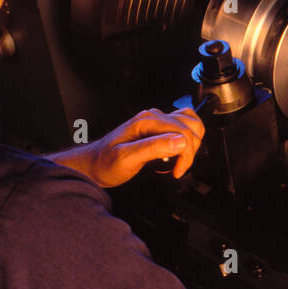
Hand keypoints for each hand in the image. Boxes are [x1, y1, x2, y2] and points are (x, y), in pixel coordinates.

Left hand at [50, 107, 203, 186]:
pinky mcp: (159, 128)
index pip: (182, 132)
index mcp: (146, 121)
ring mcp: (157, 121)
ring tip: (180, 160)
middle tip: (177, 168)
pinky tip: (180, 151)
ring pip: (191, 124)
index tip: (177, 171)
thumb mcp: (127, 158)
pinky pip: (184, 125)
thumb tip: (180, 142)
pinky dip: (189, 138)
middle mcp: (153, 117)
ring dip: (193, 143)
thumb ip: (153, 148)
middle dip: (189, 151)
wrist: (94, 165)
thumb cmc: (106, 163)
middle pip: (190, 127)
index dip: (185, 154)